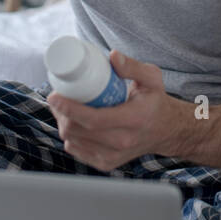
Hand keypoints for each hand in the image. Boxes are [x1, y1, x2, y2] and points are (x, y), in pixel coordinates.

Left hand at [46, 51, 178, 169]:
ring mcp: (113, 156)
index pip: (94, 119)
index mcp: (134, 119)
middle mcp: (123, 141)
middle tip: (58, 97)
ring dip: (63, 124)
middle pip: (78, 131)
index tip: (54, 96)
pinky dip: (70, 136)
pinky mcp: (106, 163)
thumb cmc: (155, 102)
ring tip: (66, 108)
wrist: (166, 130)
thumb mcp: (151, 78)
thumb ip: (132, 66)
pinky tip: (75, 123)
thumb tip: (112, 56)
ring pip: (73, 141)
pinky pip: (77, 150)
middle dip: (61, 114)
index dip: (69, 108)